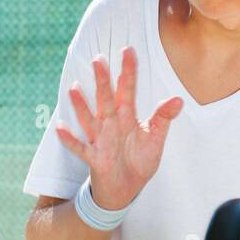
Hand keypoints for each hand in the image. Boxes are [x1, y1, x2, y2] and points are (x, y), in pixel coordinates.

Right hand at [55, 47, 182, 210]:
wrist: (126, 189)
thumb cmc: (139, 160)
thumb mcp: (155, 139)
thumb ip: (163, 118)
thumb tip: (178, 99)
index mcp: (127, 116)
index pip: (128, 89)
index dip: (128, 71)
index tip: (128, 50)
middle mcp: (111, 124)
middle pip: (106, 99)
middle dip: (102, 81)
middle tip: (98, 59)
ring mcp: (100, 139)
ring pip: (90, 118)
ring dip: (82, 105)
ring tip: (74, 88)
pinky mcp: (94, 157)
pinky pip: (80, 147)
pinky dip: (70, 139)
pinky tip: (61, 128)